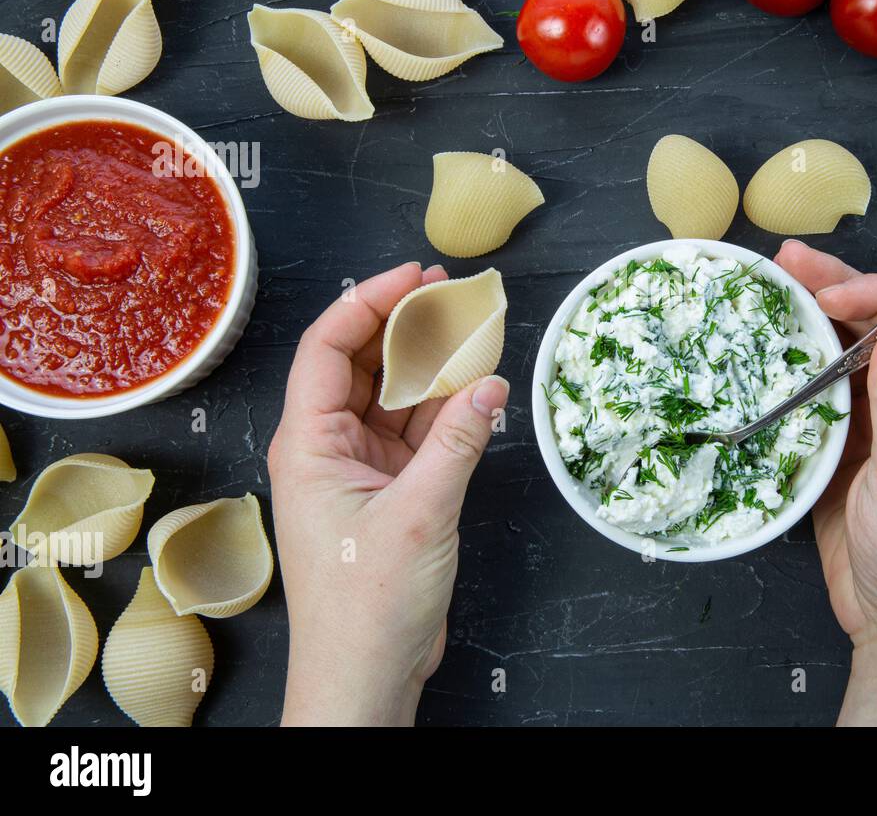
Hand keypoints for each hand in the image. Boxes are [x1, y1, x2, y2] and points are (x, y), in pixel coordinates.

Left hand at [269, 263, 508, 725]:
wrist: (366, 676)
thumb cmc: (365, 608)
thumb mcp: (419, 514)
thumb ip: (459, 442)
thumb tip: (491, 384)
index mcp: (308, 444)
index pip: (329, 347)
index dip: (369, 301)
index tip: (414, 276)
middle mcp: (327, 448)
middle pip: (363, 364)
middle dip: (404, 325)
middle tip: (451, 293)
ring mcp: (359, 470)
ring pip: (395, 398)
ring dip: (432, 368)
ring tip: (474, 333)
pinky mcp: (390, 492)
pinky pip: (418, 434)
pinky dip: (448, 412)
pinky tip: (478, 391)